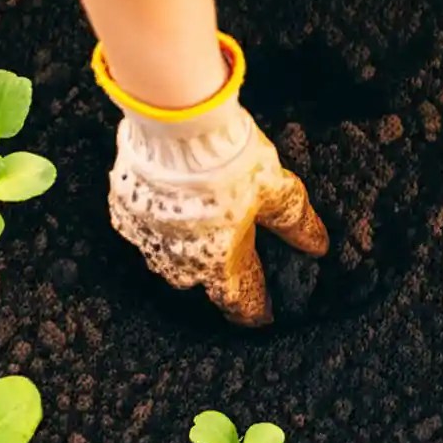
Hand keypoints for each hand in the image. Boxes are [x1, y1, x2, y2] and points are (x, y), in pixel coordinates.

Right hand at [93, 33, 328, 325]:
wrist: (176, 125)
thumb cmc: (231, 162)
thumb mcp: (276, 190)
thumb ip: (295, 223)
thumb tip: (317, 245)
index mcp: (219, 262)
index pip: (238, 299)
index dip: (252, 309)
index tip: (262, 316)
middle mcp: (179, 260)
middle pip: (199, 281)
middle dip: (215, 277)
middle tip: (228, 268)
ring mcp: (148, 237)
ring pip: (167, 259)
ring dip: (184, 252)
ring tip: (198, 237)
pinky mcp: (124, 210)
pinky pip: (142, 228)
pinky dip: (158, 223)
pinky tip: (168, 209)